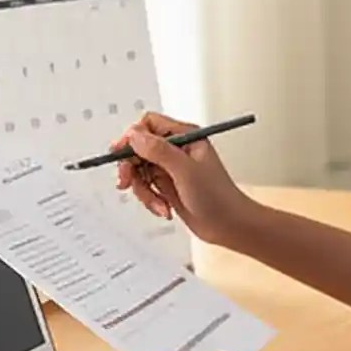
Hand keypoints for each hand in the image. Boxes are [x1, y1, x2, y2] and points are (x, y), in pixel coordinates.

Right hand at [112, 112, 256, 246]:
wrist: (228, 226)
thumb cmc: (218, 197)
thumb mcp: (185, 171)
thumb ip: (159, 151)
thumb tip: (135, 136)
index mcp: (186, 136)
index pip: (149, 125)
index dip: (132, 137)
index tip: (121, 154)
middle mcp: (177, 149)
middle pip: (139, 148)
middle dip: (131, 167)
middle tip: (127, 182)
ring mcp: (171, 168)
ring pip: (139, 170)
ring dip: (143, 190)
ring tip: (158, 203)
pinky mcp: (168, 185)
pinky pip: (146, 187)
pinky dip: (150, 199)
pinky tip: (164, 208)